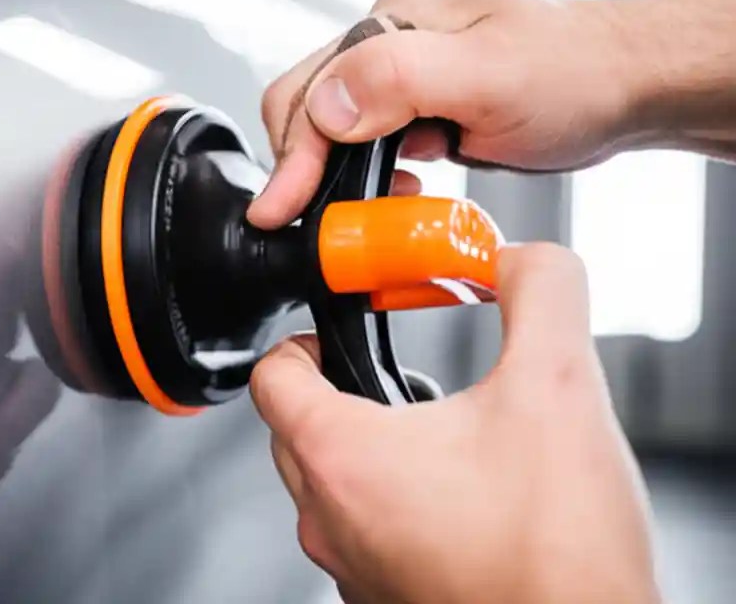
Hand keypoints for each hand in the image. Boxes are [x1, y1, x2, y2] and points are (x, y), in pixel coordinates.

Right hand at [248, 0, 642, 228]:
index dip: (293, 159)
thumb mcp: (487, 72)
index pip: (311, 92)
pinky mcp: (419, 112)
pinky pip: (368, 150)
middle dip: (305, 170)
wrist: (630, 84)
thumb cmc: (576, 70)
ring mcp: (401, 80)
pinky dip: (368, 182)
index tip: (280, 212)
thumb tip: (325, 106)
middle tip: (320, 227)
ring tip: (368, 217)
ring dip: (338, 180)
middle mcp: (386, 45)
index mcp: (390, 22)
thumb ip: (398, 79)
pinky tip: (400, 197)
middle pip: (308, 111)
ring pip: (332, 135)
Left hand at [249, 243, 658, 603]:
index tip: (340, 329)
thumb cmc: (558, 554)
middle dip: (342, 391)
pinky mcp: (385, 599)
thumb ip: (538, 294)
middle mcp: (329, 520)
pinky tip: (461, 500)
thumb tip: (522, 259)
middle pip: (294, 430)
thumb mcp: (558, 386)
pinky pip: (363, 536)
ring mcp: (352, 569)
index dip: (302, 338)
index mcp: (341, 457)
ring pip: (329, 488)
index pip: (270, 375)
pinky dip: (393, 506)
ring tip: (442, 441)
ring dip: (371, 451)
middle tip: (403, 379)